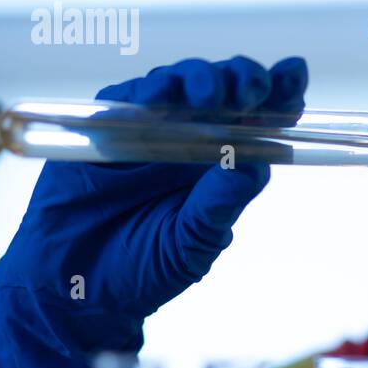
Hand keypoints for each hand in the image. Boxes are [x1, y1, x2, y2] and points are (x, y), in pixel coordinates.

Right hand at [0, 55, 307, 367]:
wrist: (72, 291)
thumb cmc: (140, 270)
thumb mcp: (191, 243)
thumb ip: (219, 204)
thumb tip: (255, 163)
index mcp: (226, 163)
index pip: (263, 119)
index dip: (281, 93)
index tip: (294, 75)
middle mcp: (194, 138)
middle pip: (228, 91)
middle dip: (244, 80)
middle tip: (251, 89)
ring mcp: (150, 129)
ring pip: (182, 84)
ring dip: (199, 80)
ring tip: (208, 95)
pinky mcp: (105, 126)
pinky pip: (127, 97)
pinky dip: (146, 91)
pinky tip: (158, 97)